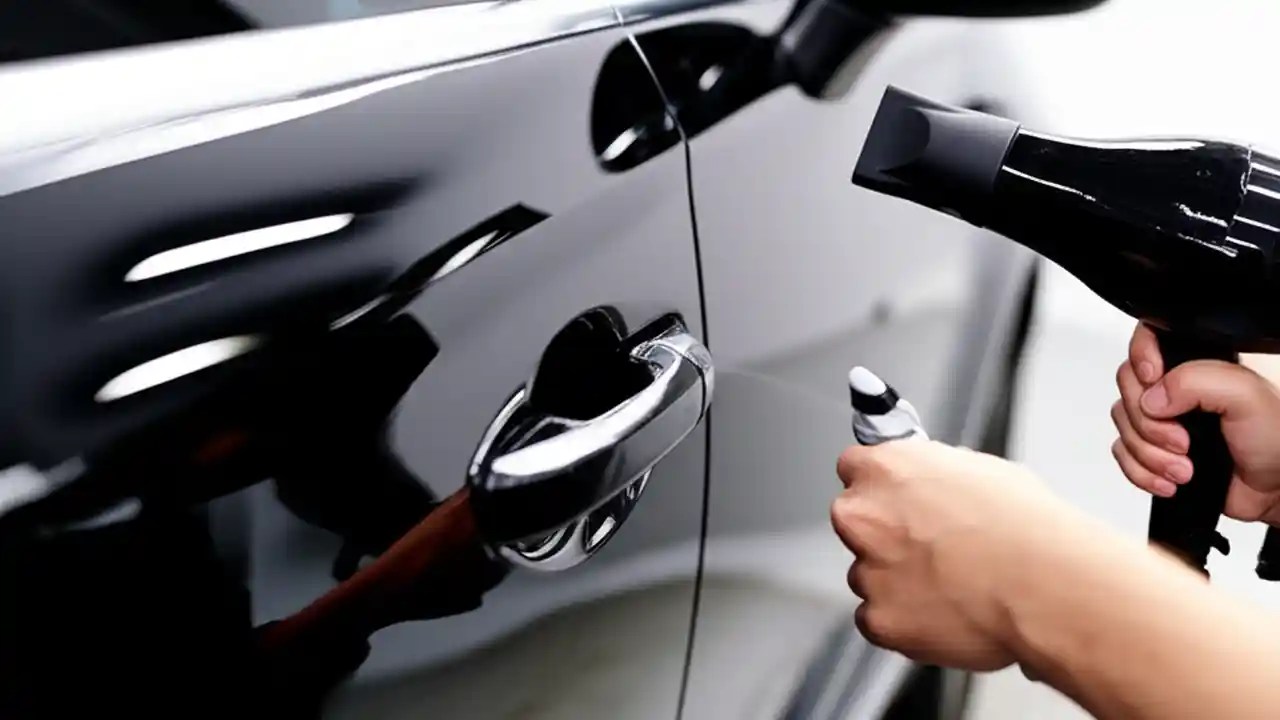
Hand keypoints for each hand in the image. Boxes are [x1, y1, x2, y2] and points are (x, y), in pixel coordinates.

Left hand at [832, 440, 1071, 670]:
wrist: (1045, 587)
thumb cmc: (1026, 529)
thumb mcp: (982, 470)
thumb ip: (935, 473)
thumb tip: (929, 481)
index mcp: (885, 469)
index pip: (854, 467)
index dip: (881, 485)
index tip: (896, 497)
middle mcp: (864, 516)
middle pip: (854, 520)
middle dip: (883, 532)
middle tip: (929, 547)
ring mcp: (868, 571)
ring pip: (867, 574)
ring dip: (895, 580)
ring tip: (949, 585)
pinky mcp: (878, 619)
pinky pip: (876, 619)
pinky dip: (901, 621)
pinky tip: (942, 614)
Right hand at [1112, 322, 1279, 524]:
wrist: (1276, 491)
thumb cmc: (1275, 441)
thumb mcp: (1246, 396)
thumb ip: (1196, 381)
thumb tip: (1151, 397)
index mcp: (1197, 364)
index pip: (1147, 340)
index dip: (1141, 359)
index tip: (1154, 381)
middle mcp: (1176, 389)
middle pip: (1128, 389)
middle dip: (1149, 424)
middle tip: (1183, 441)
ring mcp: (1163, 420)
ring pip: (1123, 426)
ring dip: (1150, 455)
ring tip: (1184, 468)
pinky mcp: (1153, 450)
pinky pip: (1122, 454)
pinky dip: (1142, 472)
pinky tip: (1170, 479)